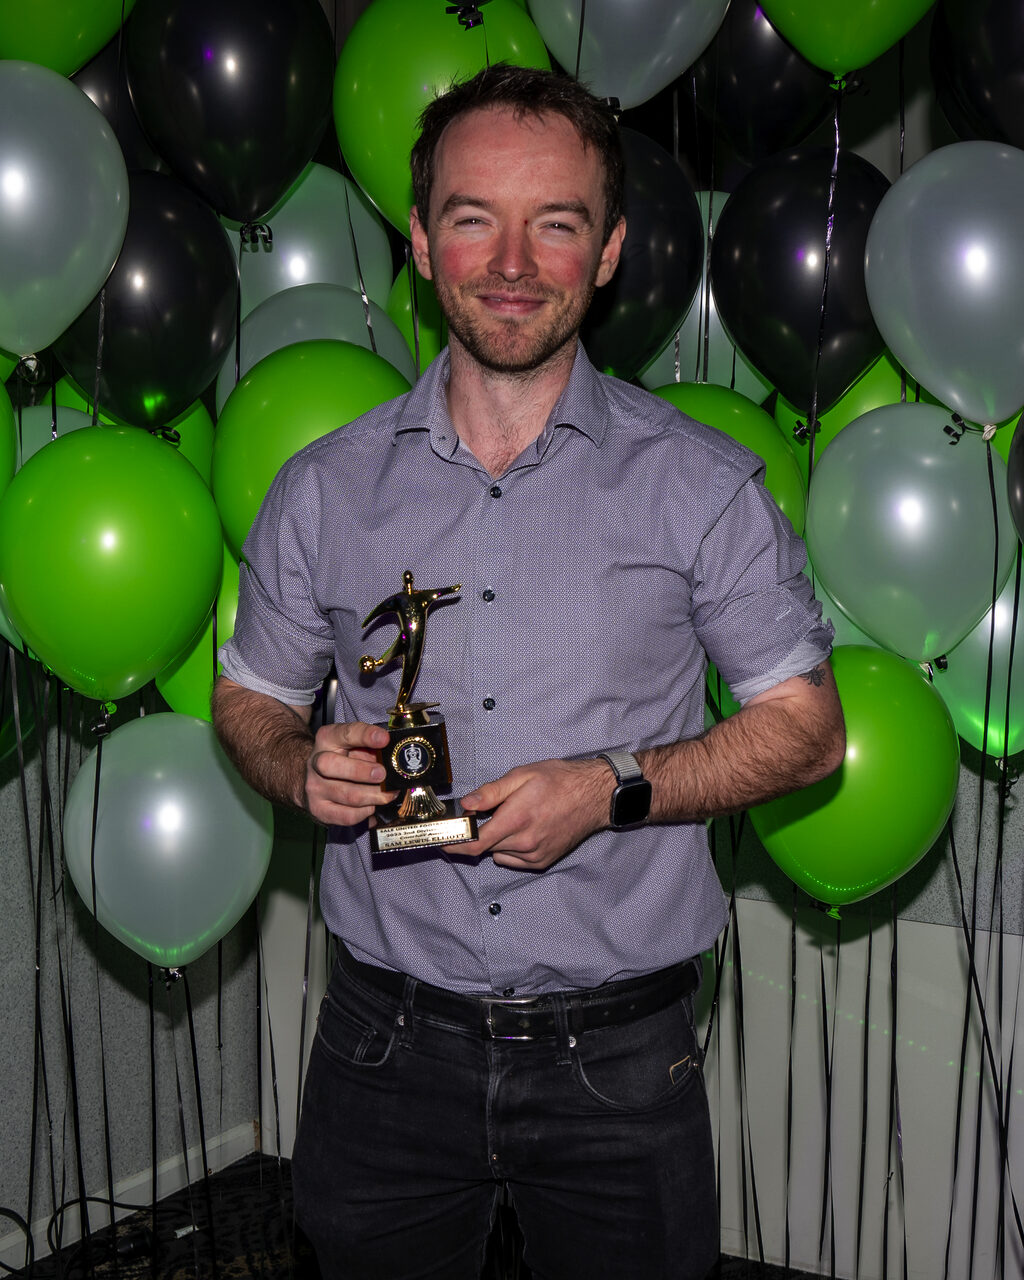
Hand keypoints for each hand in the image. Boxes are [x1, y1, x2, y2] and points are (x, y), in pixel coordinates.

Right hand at [304, 721, 396, 826]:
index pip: (345, 734)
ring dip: (374, 796)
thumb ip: (371, 746)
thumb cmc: (343, 758)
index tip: (384, 739)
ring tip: (388, 794)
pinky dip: (366, 812)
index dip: (365, 736)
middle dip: (362, 771)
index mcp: (327, 739)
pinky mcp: (319, 810)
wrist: (312, 778)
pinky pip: (347, 816)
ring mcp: (315, 788)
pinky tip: (373, 806)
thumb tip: (396, 757)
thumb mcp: (354, 745)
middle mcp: (316, 762)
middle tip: (382, 774)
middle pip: (332, 766)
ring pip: (347, 795)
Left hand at [456, 757, 611, 870]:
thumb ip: (491, 792)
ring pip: (499, 854)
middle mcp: (524, 843)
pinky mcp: (542, 862)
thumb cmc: (560, 781)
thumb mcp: (522, 776)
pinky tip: (524, 830)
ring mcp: (534, 856)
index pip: (475, 843)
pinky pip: (514, 859)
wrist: (594, 796)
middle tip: (484, 815)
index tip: (441, 841)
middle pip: (484, 848)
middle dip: (478, 834)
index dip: (453, 845)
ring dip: (496, 841)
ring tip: (513, 818)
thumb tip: (465, 804)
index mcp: (516, 819)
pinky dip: (510, 848)